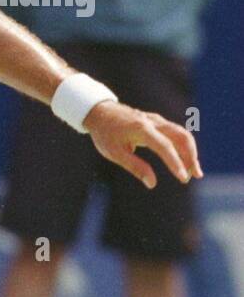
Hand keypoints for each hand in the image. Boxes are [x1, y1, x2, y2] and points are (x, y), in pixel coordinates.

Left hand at [84, 101, 202, 189]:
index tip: (182, 178)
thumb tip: (152, 184)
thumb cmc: (105, 134)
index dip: (175, 162)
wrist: (100, 112)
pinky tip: (184, 159)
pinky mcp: (158, 121)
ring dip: (190, 152)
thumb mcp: (114, 153)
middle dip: (191, 156)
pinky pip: (176, 132)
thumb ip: (135, 167)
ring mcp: (157, 120)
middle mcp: (153, 122)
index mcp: (141, 129)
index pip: (165, 146)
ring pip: (182, 134)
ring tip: (193, 171)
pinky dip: (184, 146)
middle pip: (181, 136)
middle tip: (195, 176)